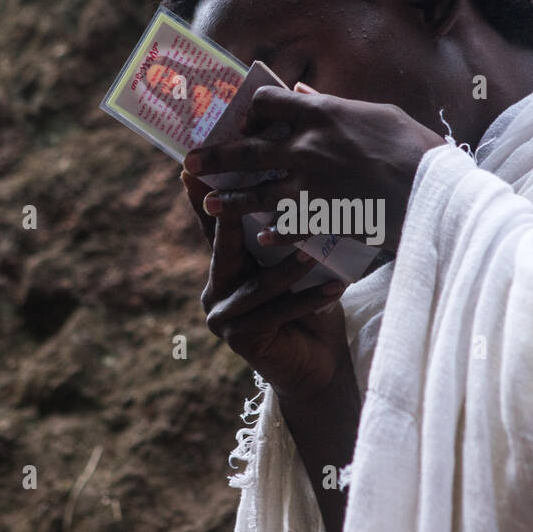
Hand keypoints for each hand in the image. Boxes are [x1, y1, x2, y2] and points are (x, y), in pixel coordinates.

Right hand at [182, 170, 350, 399]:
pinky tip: (336, 289)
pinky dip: (308, 300)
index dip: (205, 197)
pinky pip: (277, 313)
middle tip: (256, 189)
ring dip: (290, 268)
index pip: (214, 226)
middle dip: (238, 217)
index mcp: (224, 267)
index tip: (196, 166)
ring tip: (314, 250)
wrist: (318, 364)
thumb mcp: (295, 266)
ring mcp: (222, 316)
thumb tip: (297, 182)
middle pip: (224, 247)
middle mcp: (215, 289)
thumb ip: (281, 238)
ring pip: (259, 284)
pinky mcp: (239, 338)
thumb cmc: (310, 307)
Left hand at [183, 83, 445, 253]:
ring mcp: (311, 185)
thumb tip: (301, 89)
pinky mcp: (322, 216)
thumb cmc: (415, 147)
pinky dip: (272, 234)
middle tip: (190, 162)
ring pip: (255, 193)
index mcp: (322, 113)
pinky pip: (285, 227)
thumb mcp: (377, 113)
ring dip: (228, 199)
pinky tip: (261, 239)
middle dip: (215, 156)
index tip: (242, 123)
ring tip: (207, 202)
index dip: (250, 112)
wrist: (433, 189)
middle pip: (246, 149)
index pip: (267, 102)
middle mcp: (307, 147)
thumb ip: (333, 104)